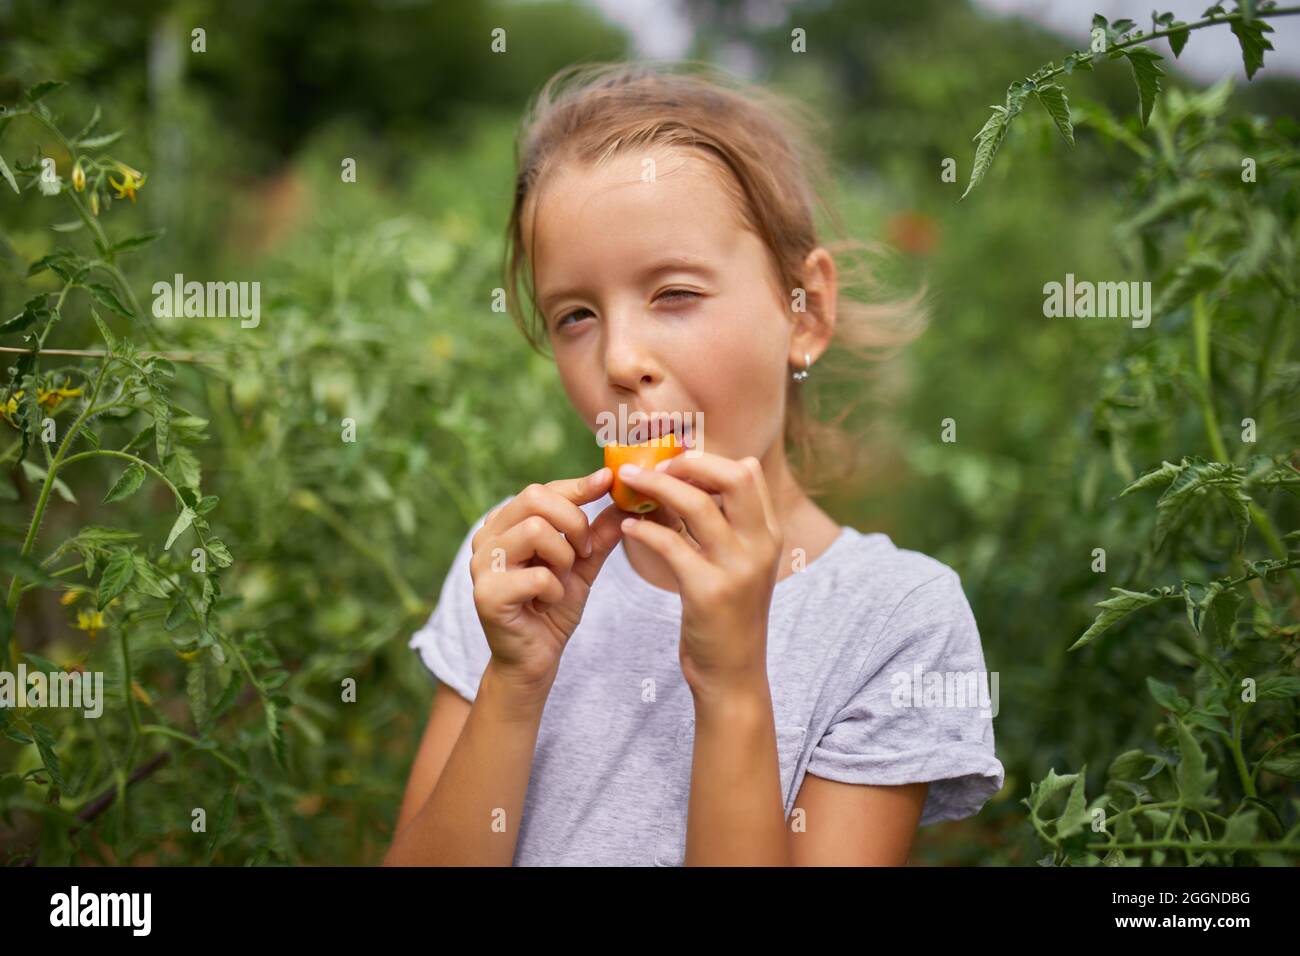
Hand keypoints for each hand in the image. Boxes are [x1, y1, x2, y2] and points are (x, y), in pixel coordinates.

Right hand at [469, 467, 623, 692]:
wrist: (534, 660)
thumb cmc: (552, 608)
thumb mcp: (582, 565)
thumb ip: (598, 535)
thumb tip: (624, 501)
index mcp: (504, 524)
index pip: (541, 490)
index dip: (577, 486)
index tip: (607, 481)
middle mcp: (486, 538)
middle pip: (534, 498)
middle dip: (574, 523)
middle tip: (583, 553)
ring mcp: (481, 565)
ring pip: (535, 531)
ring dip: (563, 558)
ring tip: (560, 581)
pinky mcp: (486, 594)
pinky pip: (537, 575)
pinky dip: (554, 590)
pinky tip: (547, 604)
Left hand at [616, 453, 782, 696]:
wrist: (733, 675)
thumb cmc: (727, 616)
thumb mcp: (740, 565)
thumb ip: (728, 526)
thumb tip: (700, 479)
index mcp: (769, 535)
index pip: (748, 472)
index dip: (709, 459)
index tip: (675, 462)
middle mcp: (761, 546)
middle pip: (733, 477)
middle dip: (689, 464)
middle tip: (653, 467)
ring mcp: (738, 569)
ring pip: (698, 505)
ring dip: (658, 487)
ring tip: (630, 484)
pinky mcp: (709, 592)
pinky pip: (672, 545)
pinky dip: (646, 531)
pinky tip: (628, 529)